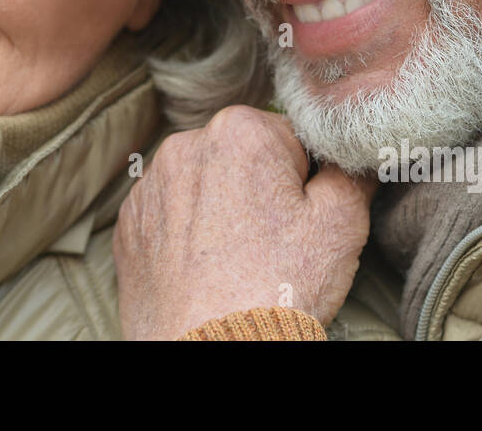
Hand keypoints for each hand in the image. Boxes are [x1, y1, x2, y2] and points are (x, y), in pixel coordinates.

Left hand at [114, 105, 375, 339]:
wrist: (207, 350)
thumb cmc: (275, 289)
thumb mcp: (340, 225)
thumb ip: (351, 172)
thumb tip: (352, 156)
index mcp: (240, 130)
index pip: (293, 139)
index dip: (307, 181)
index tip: (302, 219)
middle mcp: (185, 145)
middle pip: (244, 158)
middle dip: (262, 190)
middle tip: (274, 243)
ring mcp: (150, 185)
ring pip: (205, 184)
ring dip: (223, 208)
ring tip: (239, 259)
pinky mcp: (129, 223)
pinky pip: (170, 214)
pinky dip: (188, 234)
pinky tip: (206, 268)